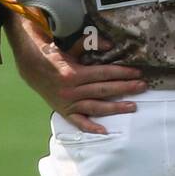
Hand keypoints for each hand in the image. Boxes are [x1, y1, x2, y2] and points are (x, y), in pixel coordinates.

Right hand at [9, 18, 145, 134]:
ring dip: (115, 107)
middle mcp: (71, 90)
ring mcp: (68, 103)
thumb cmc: (55, 58)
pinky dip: (91, 127)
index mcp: (73, 73)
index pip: (103, 73)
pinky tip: (105, 131)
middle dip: (125, 88)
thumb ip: (89, 44)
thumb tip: (110, 45)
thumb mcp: (71, 48)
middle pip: (103, 90)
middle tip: (143, 86)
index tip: (137, 73)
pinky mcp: (64, 112)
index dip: (121, 73)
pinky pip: (78, 122)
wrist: (31, 71)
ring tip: (133, 106)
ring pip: (95, 107)